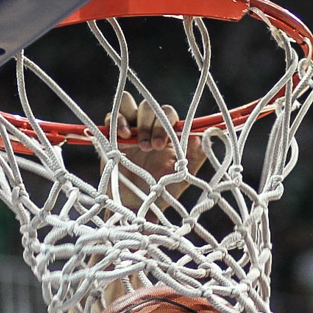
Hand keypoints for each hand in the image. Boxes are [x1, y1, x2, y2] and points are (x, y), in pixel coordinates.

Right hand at [108, 92, 204, 206]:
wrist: (139, 207)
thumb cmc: (163, 193)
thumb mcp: (183, 177)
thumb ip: (195, 156)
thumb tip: (200, 136)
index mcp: (167, 134)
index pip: (167, 113)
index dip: (166, 123)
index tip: (162, 145)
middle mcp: (149, 128)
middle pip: (150, 106)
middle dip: (151, 125)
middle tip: (151, 148)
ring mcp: (131, 131)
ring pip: (130, 104)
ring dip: (134, 120)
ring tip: (134, 140)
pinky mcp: (113, 136)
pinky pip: (112, 116)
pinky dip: (117, 121)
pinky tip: (123, 137)